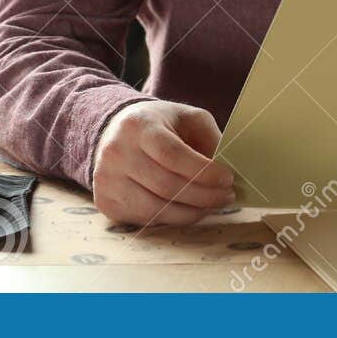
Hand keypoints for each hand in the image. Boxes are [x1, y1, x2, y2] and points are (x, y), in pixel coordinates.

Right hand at [91, 100, 235, 224]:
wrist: (114, 132)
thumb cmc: (159, 125)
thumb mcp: (187, 117)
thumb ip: (210, 137)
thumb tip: (231, 166)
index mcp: (138, 126)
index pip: (173, 155)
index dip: (203, 171)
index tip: (228, 178)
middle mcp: (116, 153)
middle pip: (166, 186)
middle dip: (203, 196)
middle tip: (227, 196)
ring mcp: (107, 180)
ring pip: (156, 209)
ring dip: (191, 213)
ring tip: (212, 206)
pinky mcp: (106, 202)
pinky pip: (145, 219)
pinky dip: (172, 218)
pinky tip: (188, 209)